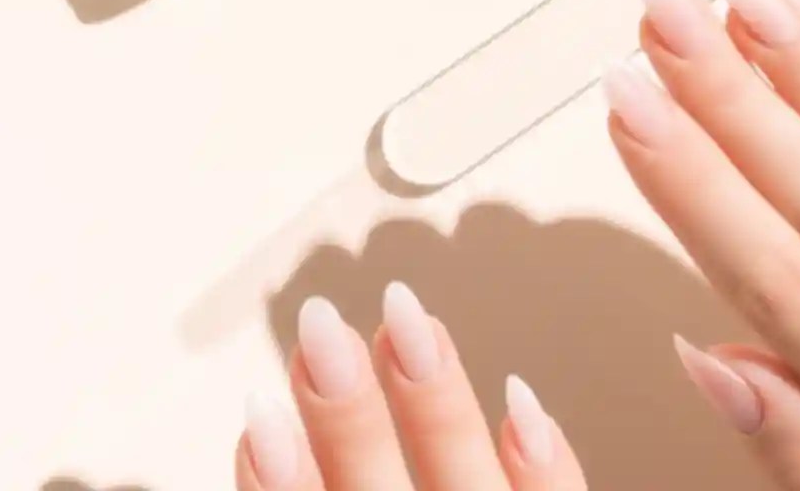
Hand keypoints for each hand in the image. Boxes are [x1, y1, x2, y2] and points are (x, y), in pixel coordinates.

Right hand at [235, 283, 586, 490]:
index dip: (279, 481)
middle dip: (349, 416)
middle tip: (321, 331)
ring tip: (405, 324)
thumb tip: (261, 432)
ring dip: (435, 404)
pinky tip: (521, 399)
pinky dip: (543, 462)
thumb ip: (309, 470)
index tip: (255, 416)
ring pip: (466, 486)